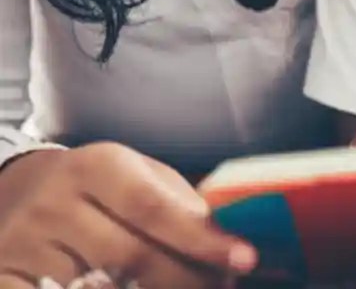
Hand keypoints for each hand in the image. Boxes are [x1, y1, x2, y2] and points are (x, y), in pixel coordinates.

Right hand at [0, 143, 257, 288]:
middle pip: (133, 257)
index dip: (202, 239)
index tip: (244, 260)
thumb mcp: (138, 176)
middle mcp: (54, 204)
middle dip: (188, 279)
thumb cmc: (97, 188)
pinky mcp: (5, 278)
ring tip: (181, 288)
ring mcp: (25, 245)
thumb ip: (182, 205)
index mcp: (96, 167)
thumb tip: (228, 244)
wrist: (15, 192)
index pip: (154, 208)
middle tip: (219, 286)